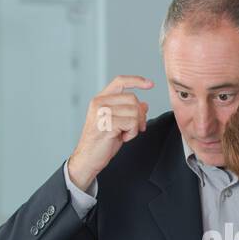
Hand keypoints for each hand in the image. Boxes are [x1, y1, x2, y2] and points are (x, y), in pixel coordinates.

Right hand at [68, 75, 153, 190]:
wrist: (88, 159)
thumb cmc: (101, 142)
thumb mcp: (117, 123)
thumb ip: (128, 111)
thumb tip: (144, 105)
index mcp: (100, 99)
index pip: (120, 81)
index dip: (137, 80)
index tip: (150, 84)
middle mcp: (99, 102)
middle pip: (133, 98)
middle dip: (140, 115)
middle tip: (137, 128)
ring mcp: (102, 112)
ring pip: (134, 111)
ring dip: (136, 126)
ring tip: (125, 134)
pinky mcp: (107, 123)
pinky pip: (132, 123)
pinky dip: (132, 133)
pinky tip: (123, 138)